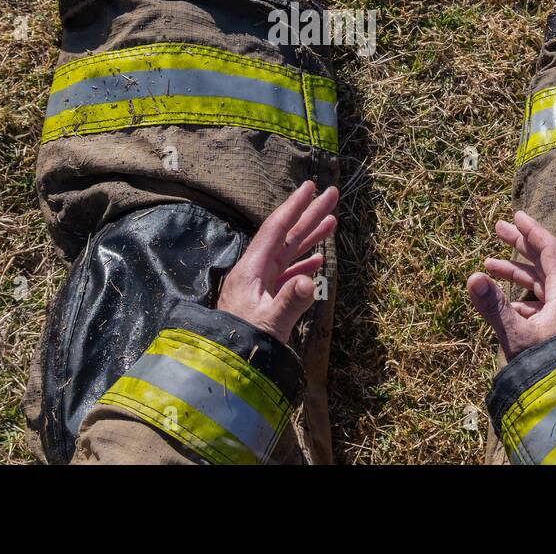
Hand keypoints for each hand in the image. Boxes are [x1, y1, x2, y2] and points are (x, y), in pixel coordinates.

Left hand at [217, 181, 338, 344]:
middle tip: (331, 195)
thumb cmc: (241, 345)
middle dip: (308, 215)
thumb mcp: (269, 324)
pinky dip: (303, 266)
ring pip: (288, 254)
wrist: (224, 368)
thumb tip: (310, 280)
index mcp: (251, 270)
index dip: (294, 207)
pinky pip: (287, 276)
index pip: (276, 230)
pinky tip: (317, 262)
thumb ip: (290, 302)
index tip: (311, 187)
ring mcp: (260, 287)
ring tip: (332, 222)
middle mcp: (255, 272)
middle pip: (286, 236)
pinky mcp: (265, 301)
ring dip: (309, 238)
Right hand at [466, 210, 555, 359]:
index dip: (532, 231)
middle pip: (545, 263)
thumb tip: (472, 277)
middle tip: (497, 229)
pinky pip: (540, 304)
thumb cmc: (548, 368)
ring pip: (541, 284)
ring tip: (487, 264)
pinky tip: (503, 300)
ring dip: (515, 272)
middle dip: (519, 246)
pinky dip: (520, 296)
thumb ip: (494, 307)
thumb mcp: (517, 336)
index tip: (516, 215)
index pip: (551, 251)